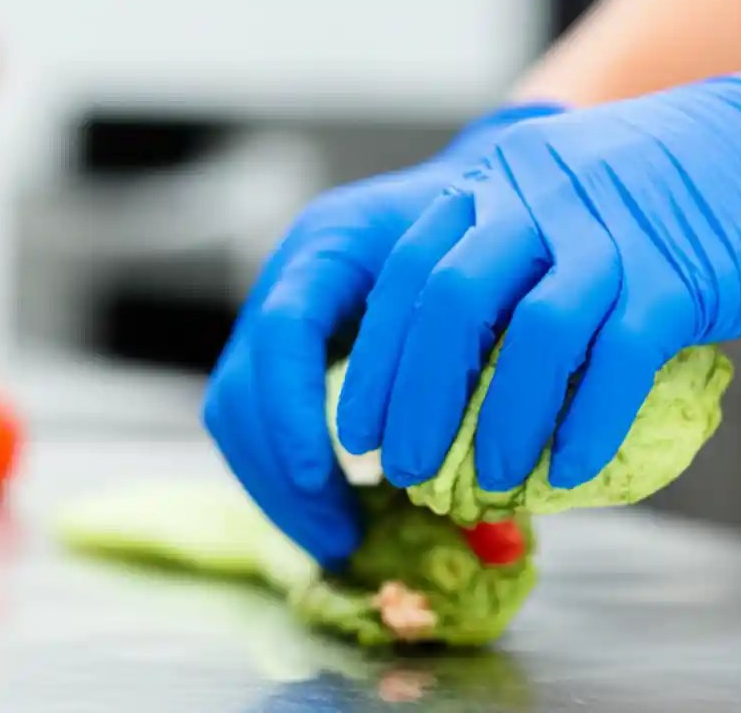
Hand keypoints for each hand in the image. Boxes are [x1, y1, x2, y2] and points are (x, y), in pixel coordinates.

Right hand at [203, 104, 563, 566]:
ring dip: (279, 488)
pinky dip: (287, 477)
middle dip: (283, 474)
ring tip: (340, 539)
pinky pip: (256, 423)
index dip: (296, 409)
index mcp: (337, 242)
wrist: (475, 200)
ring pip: (236, 413)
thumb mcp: (496, 283)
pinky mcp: (280, 354)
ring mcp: (276, 314)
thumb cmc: (495, 245)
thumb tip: (504, 496)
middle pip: (244, 383)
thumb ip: (491, 361)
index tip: (327, 476)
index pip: (288, 327)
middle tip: (342, 540)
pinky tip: (336, 510)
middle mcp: (291, 276)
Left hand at [336, 29, 740, 491]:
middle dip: (415, 397)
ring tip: (490, 481)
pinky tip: (573, 469)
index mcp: (506, 181)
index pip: (409, 269)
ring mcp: (615, 233)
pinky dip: (589, 423)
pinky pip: (619, 360)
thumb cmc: (675, 190)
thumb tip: (466, 376)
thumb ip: (519, 260)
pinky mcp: (680, 274)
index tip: (359, 427)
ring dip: (500, 422)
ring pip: (533, 335)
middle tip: (404, 468)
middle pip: (450, 300)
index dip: (377, 357)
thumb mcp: (574, 196)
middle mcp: (546, 197)